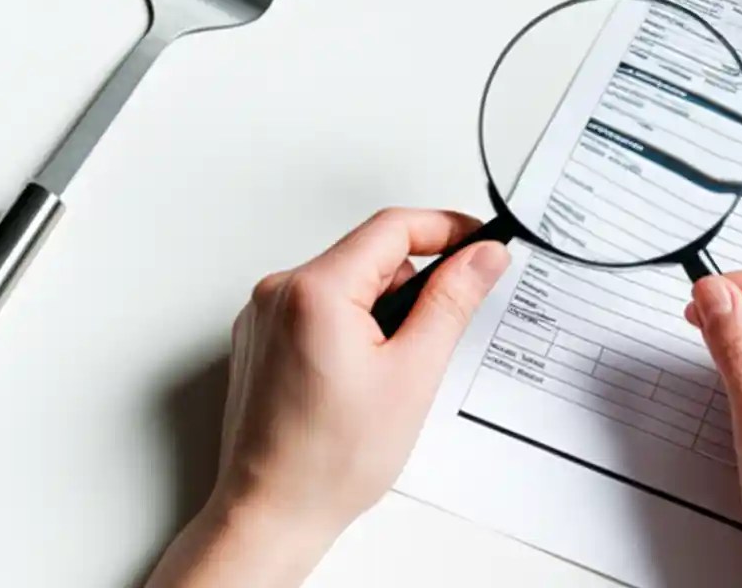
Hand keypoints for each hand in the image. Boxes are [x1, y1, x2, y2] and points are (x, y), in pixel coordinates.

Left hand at [147, 209, 510, 587]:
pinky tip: (359, 376)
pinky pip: (318, 307)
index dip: (445, 227)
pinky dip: (350, 325)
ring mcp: (262, 316)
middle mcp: (278, 292)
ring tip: (388, 372)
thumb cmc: (329, 460)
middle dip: (412, 283)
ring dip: (380, 309)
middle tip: (432, 334)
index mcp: (315, 291)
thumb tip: (482, 256)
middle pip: (368, 254)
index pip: (392, 227)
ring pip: (345, 282)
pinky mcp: (259, 338)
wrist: (272, 513)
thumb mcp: (414, 373)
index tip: (478, 240)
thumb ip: (452, 301)